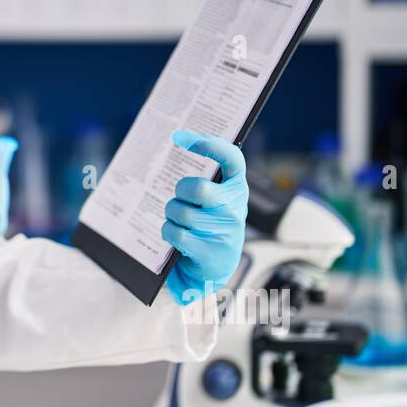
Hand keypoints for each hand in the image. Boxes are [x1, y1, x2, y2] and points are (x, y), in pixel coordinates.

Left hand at [161, 130, 247, 303]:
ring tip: (180, 222)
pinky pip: (175, 233)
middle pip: (197, 188)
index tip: (182, 137)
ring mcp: (224, 232)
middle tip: (181, 198)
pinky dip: (169, 233)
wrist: (214, 269)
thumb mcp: (216, 201)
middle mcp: (235, 208)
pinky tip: (176, 237)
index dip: (209, 144)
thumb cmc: (210, 227)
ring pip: (181, 212)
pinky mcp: (209, 253)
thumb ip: (207, 180)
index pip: (232, 158)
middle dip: (180, 191)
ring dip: (172, 215)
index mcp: (237, 189)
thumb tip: (181, 143)